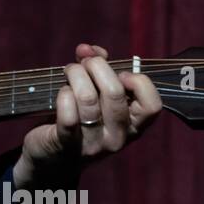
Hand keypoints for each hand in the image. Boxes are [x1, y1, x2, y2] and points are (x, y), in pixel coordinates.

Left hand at [15, 43, 161, 187]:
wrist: (51, 155)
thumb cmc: (79, 116)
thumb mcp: (96, 92)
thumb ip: (98, 67)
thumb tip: (87, 49)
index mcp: (132, 125)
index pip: (152, 105)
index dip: (138, 81)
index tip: (120, 72)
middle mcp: (118, 137)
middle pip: (115, 93)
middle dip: (97, 66)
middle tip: (84, 63)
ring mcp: (93, 143)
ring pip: (88, 98)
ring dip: (75, 75)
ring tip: (69, 71)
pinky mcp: (67, 144)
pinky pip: (68, 115)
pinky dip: (63, 95)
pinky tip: (61, 91)